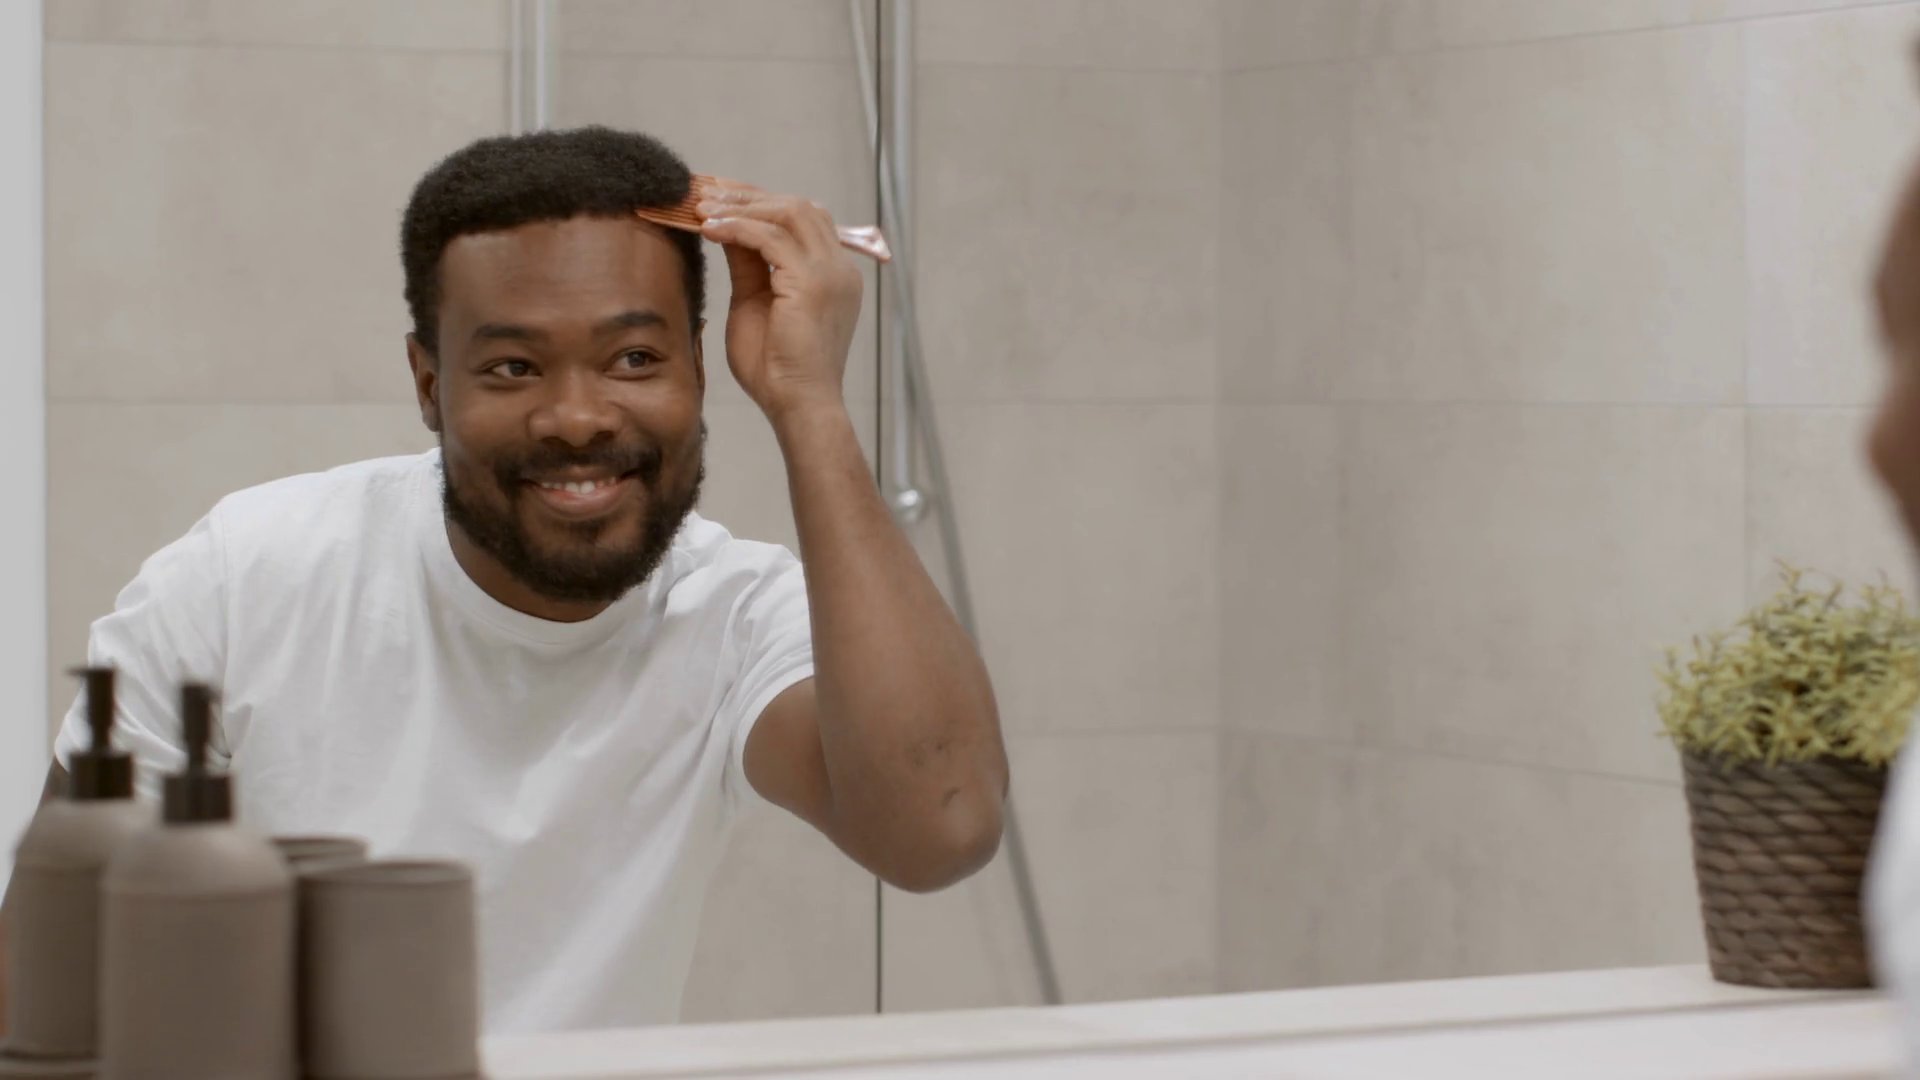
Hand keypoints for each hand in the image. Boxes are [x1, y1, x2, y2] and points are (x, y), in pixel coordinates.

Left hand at [700, 180, 864, 422]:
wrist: (797, 406)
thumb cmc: (776, 369)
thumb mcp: (754, 302)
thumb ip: (747, 265)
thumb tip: (725, 227)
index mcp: (833, 274)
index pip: (801, 218)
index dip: (758, 202)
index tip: (718, 198)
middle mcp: (839, 268)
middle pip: (798, 206)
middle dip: (748, 196)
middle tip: (705, 195)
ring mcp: (830, 273)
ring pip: (788, 212)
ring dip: (742, 206)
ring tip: (703, 210)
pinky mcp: (812, 282)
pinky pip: (770, 237)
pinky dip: (737, 227)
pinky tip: (709, 230)